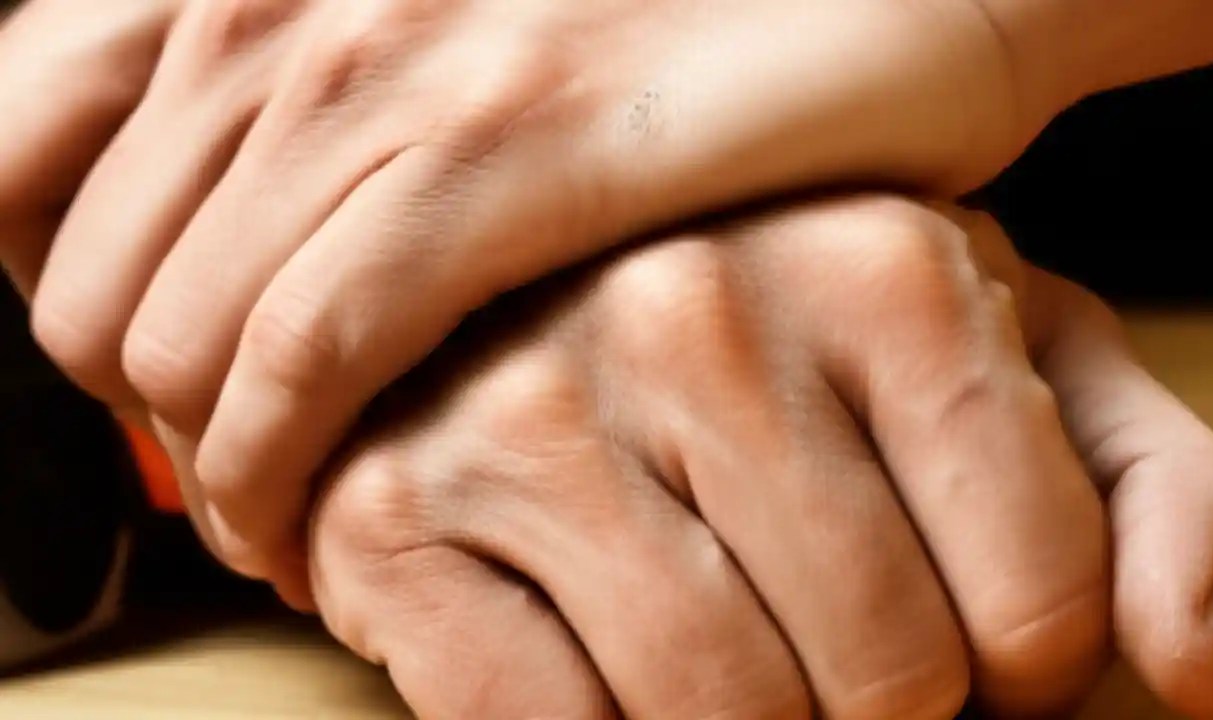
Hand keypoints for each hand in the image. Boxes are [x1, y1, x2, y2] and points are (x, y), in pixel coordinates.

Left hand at [18, 0, 1061, 583]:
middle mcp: (291, 0)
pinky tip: (323, 523)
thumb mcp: (461, 34)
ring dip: (211, 465)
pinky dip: (282, 468)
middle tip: (242, 474)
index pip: (22, 147)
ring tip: (285, 524)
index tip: (160, 377)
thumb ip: (325, 112)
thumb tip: (238, 234)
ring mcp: (394, 70)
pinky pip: (312, 350)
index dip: (67, 294)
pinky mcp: (515, 152)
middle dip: (147, 412)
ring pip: (178, 333)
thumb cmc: (687, 10)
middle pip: (94, 276)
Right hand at [305, 196, 1212, 718]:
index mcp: (879, 263)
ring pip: (722, 713)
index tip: (974, 642)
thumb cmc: (813, 351)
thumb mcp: (1019, 370)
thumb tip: (1192, 675)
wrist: (543, 307)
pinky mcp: (397, 506)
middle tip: (848, 656)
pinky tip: (623, 671)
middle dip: (889, 711)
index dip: (1025, 671)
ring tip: (753, 661)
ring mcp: (531, 406)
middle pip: (886, 676)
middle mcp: (695, 310)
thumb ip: (1153, 499)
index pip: (1043, 603)